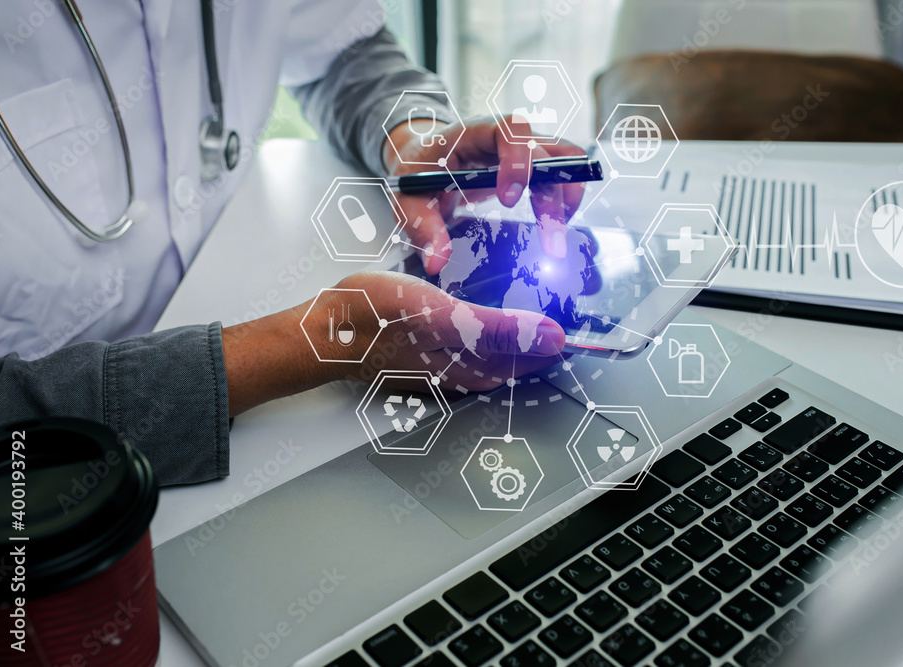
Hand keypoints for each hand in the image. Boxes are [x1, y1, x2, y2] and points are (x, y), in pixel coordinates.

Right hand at [221, 271, 566, 415]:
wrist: (319, 330)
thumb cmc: (373, 319)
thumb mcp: (440, 315)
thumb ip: (497, 328)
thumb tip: (550, 338)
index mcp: (469, 366)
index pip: (530, 362)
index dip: (557, 347)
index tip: (583, 331)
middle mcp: (458, 372)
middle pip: (514, 364)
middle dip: (540, 349)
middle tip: (565, 327)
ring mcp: (437, 365)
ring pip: (490, 359)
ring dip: (514, 345)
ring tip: (533, 326)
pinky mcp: (420, 355)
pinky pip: (464, 351)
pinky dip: (483, 340)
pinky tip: (480, 325)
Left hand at [385, 117, 587, 273]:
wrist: (424, 158)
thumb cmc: (418, 172)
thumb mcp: (409, 199)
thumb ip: (423, 227)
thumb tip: (437, 262)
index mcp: (473, 131)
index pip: (509, 130)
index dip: (517, 162)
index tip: (509, 200)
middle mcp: (506, 135)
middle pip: (546, 152)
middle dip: (552, 197)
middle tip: (551, 243)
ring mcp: (524, 148)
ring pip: (566, 158)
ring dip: (568, 196)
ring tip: (557, 235)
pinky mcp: (533, 163)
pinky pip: (564, 171)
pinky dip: (567, 197)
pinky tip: (554, 225)